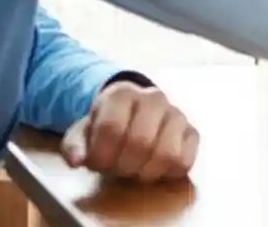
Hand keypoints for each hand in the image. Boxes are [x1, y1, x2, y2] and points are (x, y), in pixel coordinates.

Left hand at [61, 81, 198, 182]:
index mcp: (122, 94)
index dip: (101, 155)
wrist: (134, 112)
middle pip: (140, 143)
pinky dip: (167, 173)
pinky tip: (153, 167)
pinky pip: (185, 161)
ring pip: (166, 154)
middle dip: (123, 166)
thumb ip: (74, 146)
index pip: (112, 129)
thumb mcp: (82, 132)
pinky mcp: (193, 132)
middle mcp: (154, 98)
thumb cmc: (106, 125)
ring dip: (145, 172)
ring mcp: (177, 114)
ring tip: (135, 169)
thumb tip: (78, 160)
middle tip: (116, 168)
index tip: (95, 163)